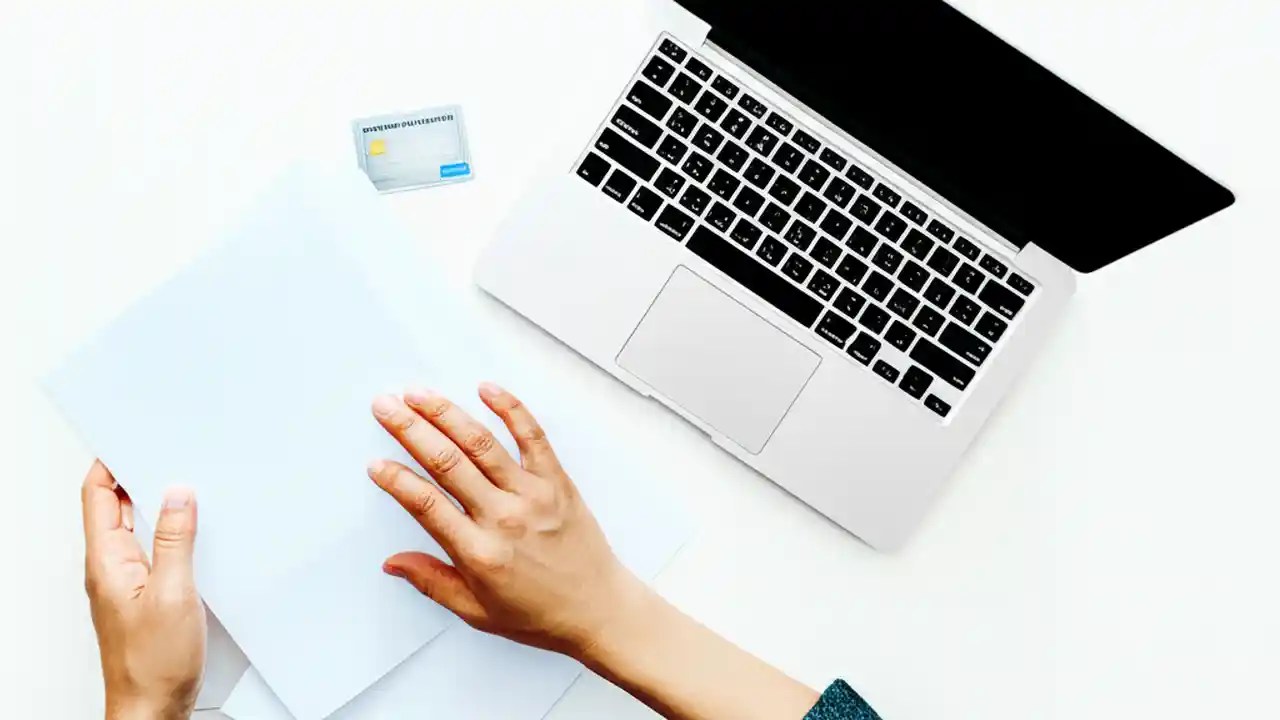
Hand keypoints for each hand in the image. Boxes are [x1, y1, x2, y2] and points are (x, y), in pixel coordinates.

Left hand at [82, 462, 204, 719]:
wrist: (153, 710)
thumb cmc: (153, 664)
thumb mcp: (174, 592)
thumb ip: (175, 539)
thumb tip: (179, 494)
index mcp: (106, 562)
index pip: (98, 496)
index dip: (111, 461)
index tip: (132, 436)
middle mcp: (111, 569)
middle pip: (116, 507)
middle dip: (139, 476)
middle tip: (168, 453)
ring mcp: (127, 584)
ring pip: (138, 529)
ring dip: (159, 506)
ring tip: (188, 487)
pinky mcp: (147, 597)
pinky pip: (155, 552)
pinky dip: (172, 534)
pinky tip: (195, 533)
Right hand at [368, 383, 646, 655]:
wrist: (598, 609)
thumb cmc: (539, 613)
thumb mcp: (476, 611)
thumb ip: (432, 582)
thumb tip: (393, 563)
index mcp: (479, 553)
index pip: (426, 505)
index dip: (397, 480)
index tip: (376, 463)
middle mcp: (504, 518)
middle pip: (447, 463)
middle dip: (410, 430)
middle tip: (386, 407)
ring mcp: (533, 495)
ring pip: (482, 443)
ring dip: (447, 414)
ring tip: (420, 394)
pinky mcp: (557, 481)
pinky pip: (533, 437)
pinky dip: (511, 409)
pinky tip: (487, 389)